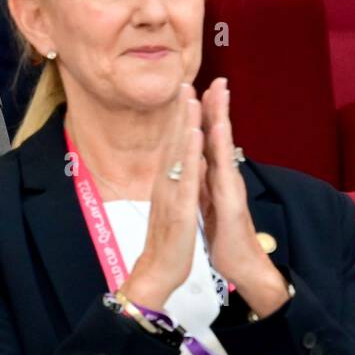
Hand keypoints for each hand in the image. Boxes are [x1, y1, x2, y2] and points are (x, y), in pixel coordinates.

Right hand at [121, 84, 203, 311]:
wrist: (158, 273)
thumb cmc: (169, 240)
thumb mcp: (173, 205)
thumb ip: (176, 182)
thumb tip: (184, 162)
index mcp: (167, 182)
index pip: (173, 144)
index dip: (179, 118)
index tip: (185, 91)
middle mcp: (166, 183)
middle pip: (173, 142)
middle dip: (181, 112)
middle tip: (186, 81)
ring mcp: (172, 194)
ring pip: (179, 154)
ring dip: (185, 125)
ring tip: (191, 98)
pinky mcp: (180, 209)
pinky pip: (187, 178)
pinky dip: (191, 155)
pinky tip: (196, 136)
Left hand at [201, 77, 288, 318]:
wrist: (242, 266)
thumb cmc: (225, 237)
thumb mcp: (210, 205)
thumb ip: (206, 182)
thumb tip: (199, 165)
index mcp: (217, 177)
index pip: (211, 140)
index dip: (207, 115)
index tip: (203, 89)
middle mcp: (227, 177)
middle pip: (221, 136)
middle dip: (218, 106)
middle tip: (218, 78)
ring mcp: (231, 186)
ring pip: (224, 147)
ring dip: (222, 118)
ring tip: (219, 93)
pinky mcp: (231, 199)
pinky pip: (224, 168)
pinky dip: (221, 147)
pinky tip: (219, 129)